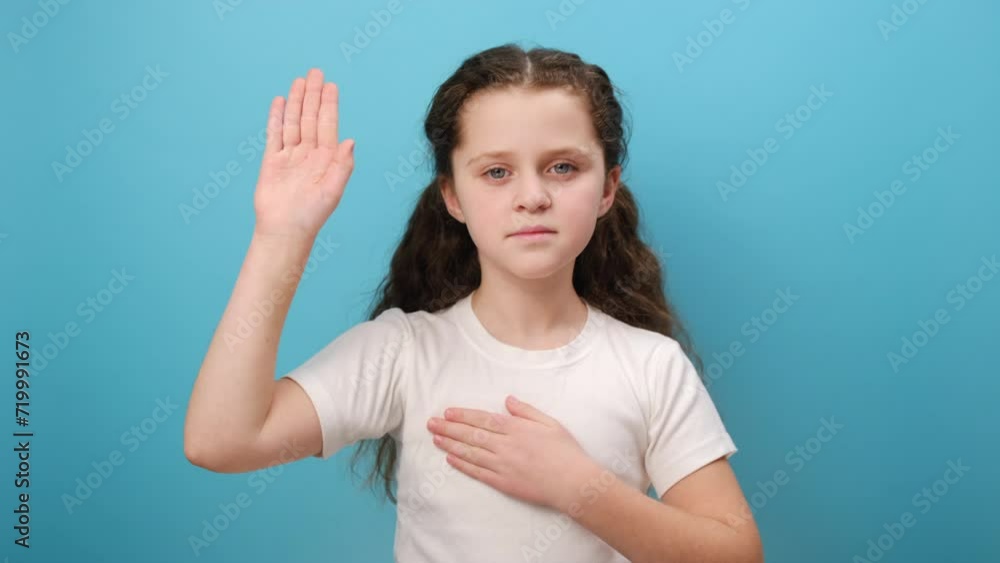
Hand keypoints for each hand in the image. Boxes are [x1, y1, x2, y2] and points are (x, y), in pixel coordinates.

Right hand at [253, 68, 355, 240]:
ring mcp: (290, 156)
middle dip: (313, 96)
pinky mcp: (272, 161)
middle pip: (310, 118)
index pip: (328, 125)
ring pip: (293, 122)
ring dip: (295, 102)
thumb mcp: (333, 191)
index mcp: (326, 159)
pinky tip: (278, 102)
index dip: (329, 105)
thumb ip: (342, 165)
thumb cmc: (311, 215)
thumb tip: (351, 140)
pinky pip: (274, 134)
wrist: (285, 230)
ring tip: (299, 81)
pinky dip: (276, 118)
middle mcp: (309, 154)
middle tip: (315, 72)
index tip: (331, 85)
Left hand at [426, 395, 601, 510]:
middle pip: (472, 435)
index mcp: (517, 429)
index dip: (463, 416)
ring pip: (471, 453)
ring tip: (435, 439)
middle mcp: (506, 445)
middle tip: (431, 424)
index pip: (483, 419)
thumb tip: (507, 400)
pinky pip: (478, 472)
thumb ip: (526, 411)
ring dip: (451, 445)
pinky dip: (463, 465)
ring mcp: (503, 465)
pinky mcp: (504, 483)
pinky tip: (450, 459)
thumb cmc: (566, 451)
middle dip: (449, 428)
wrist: (573, 483)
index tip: (448, 413)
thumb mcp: (550, 423)